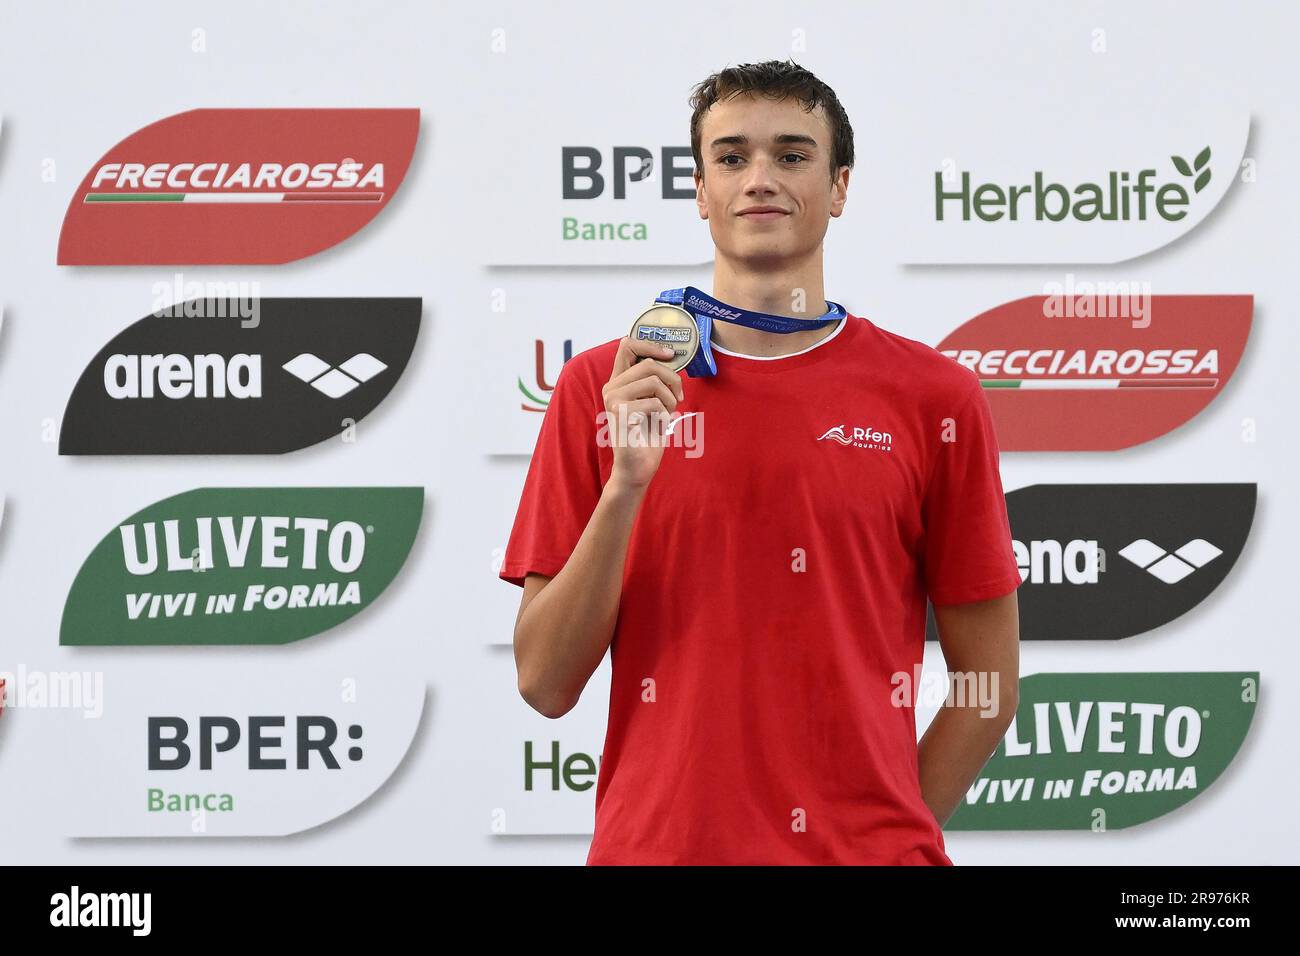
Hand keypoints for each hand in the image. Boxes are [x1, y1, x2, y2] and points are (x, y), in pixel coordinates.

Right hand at [601, 336, 684, 491]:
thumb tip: (671, 357)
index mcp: (618, 382)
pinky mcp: (620, 412)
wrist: (637, 468)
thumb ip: (653, 381)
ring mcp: (613, 399)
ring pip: (653, 381)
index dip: (651, 345)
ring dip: (669, 398)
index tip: (670, 354)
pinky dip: (664, 414)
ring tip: (667, 413)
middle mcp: (611, 387)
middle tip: (679, 396)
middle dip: (672, 378)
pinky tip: (658, 425)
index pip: (628, 346)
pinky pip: (654, 402)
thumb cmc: (647, 436)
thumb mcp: (652, 402)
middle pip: (649, 364)